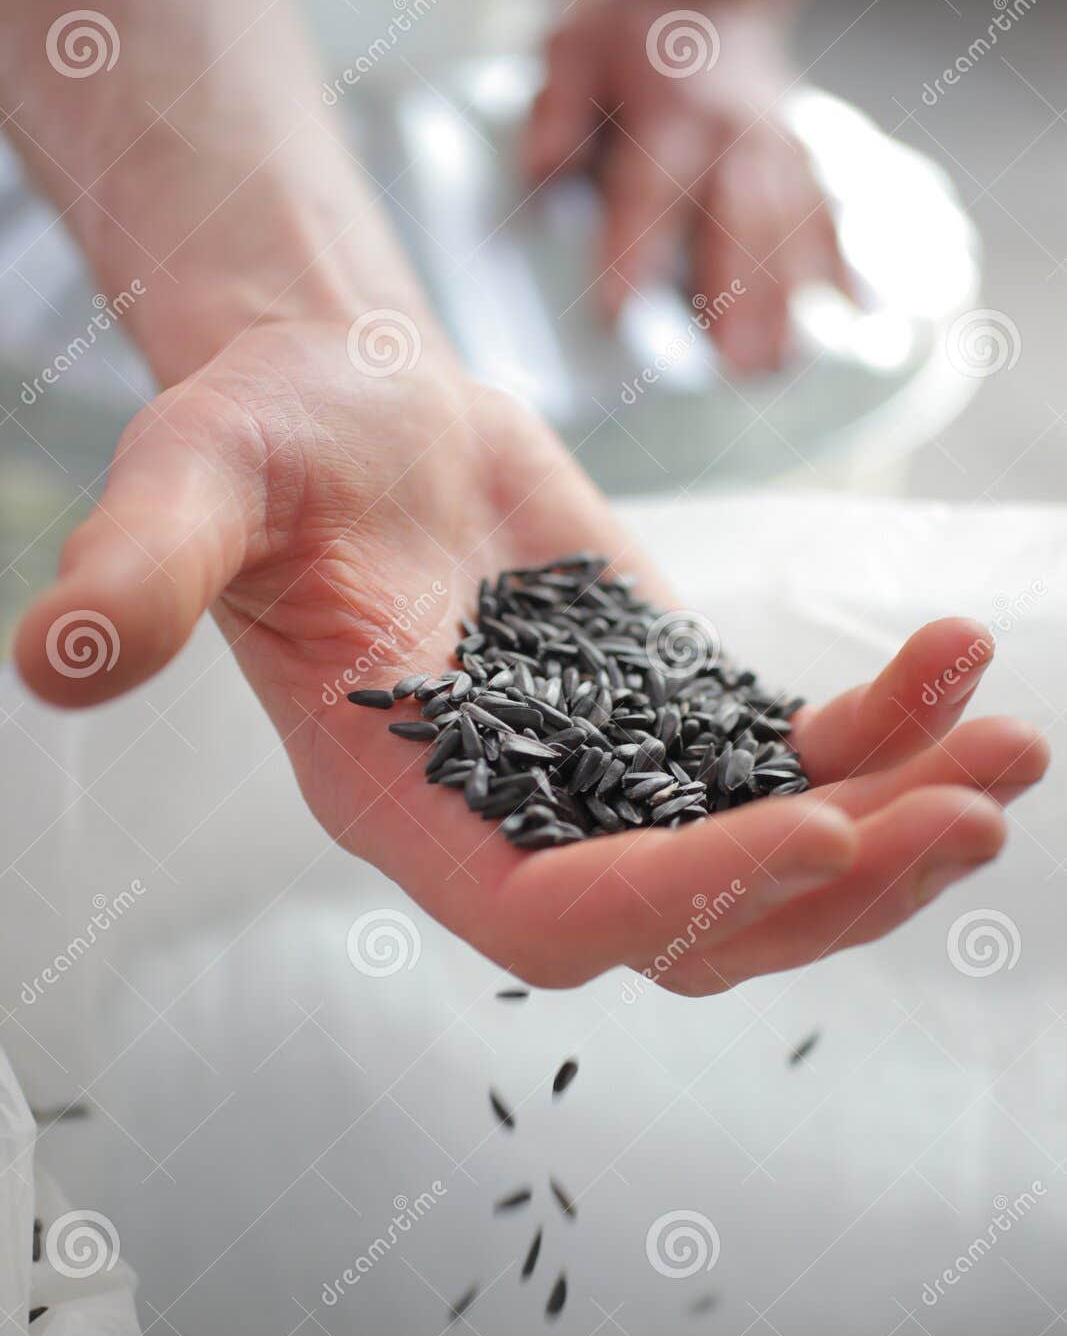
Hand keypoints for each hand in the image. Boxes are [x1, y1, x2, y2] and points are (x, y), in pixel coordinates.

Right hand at [15, 326, 1045, 991]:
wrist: (348, 411)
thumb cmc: (262, 446)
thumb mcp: (192, 483)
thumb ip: (142, 571)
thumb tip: (48, 653)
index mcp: (403, 802)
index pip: (540, 911)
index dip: (672, 898)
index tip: (812, 828)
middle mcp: (514, 819)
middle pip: (688, 925)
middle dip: (830, 890)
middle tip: (963, 819)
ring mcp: (604, 778)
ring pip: (765, 865)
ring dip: (895, 827)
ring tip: (1010, 755)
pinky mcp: (668, 714)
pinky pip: (791, 754)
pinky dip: (886, 729)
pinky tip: (960, 662)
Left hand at [523, 0, 848, 371]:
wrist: (708, 3)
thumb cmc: (633, 47)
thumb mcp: (576, 54)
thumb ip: (559, 111)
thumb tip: (544, 167)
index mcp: (672, 112)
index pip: (650, 188)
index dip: (635, 249)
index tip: (619, 309)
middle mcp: (736, 135)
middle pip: (740, 222)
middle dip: (738, 294)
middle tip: (729, 365)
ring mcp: (779, 153)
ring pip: (791, 232)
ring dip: (788, 301)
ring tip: (776, 366)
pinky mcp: (804, 170)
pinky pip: (828, 222)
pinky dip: (842, 271)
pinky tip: (851, 321)